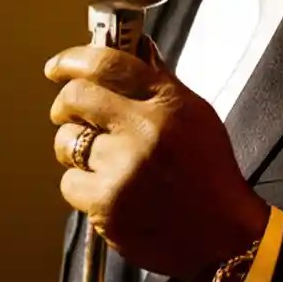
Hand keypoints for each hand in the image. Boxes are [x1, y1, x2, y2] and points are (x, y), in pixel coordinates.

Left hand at [45, 40, 269, 281]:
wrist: (223, 234)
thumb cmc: (210, 173)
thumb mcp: (197, 115)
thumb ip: (160, 81)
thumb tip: (135, 47)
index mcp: (167, 103)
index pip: (108, 64)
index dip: (73, 60)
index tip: (59, 67)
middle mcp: (143, 131)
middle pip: (76, 98)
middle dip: (64, 104)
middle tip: (69, 112)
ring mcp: (122, 169)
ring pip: (67, 142)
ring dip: (74, 147)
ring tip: (99, 159)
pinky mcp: (107, 206)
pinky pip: (70, 184)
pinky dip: (82, 186)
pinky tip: (107, 190)